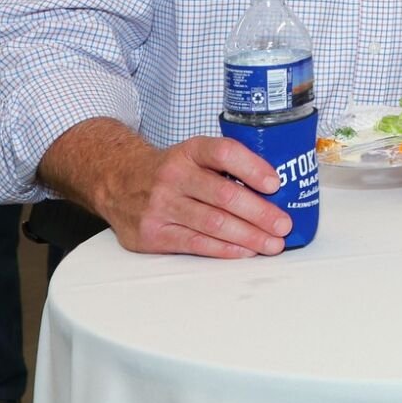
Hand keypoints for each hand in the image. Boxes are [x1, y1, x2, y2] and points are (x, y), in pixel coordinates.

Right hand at [100, 136, 290, 258]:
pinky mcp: (152, 234)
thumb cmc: (171, 170)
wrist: (117, 181)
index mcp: (190, 151)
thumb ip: (228, 166)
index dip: (253, 168)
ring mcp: (160, 206)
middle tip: (284, 225)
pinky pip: (195, 243)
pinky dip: (225, 249)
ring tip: (272, 244)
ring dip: (248, 236)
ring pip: (213, 223)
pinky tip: (245, 251)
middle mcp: (173, 175)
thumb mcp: (194, 155)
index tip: (276, 183)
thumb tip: (276, 190)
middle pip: (224, 195)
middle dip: (260, 213)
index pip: (224, 153)